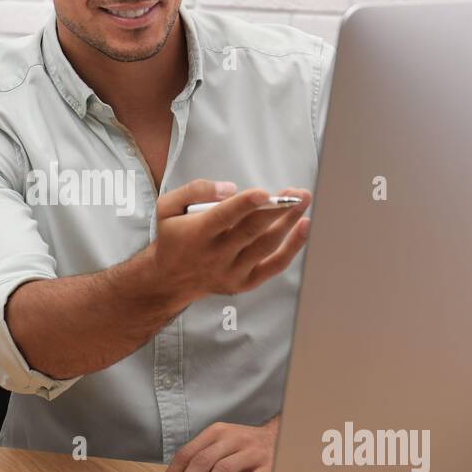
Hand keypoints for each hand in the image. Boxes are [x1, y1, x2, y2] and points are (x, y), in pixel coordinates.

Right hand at [147, 179, 311, 308]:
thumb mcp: (167, 207)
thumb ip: (194, 190)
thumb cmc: (173, 237)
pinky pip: (274, 266)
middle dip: (277, 209)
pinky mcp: (244, 282)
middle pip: (252, 230)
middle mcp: (216, 255)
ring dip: (288, 223)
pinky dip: (292, 248)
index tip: (264, 193)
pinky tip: (304, 227)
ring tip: (302, 201)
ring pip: (267, 245)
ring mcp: (232, 271)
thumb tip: (230, 189)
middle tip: (297, 192)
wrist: (169, 279)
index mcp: (198, 234)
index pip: (224, 217)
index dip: (245, 204)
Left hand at [153, 417, 279, 471]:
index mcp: (217, 433)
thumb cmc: (246, 447)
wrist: (285, 437)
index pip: (187, 454)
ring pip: (222, 470)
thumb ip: (203, 460)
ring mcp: (252, 452)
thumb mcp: (223, 445)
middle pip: (202, 461)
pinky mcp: (269, 467)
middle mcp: (233, 439)